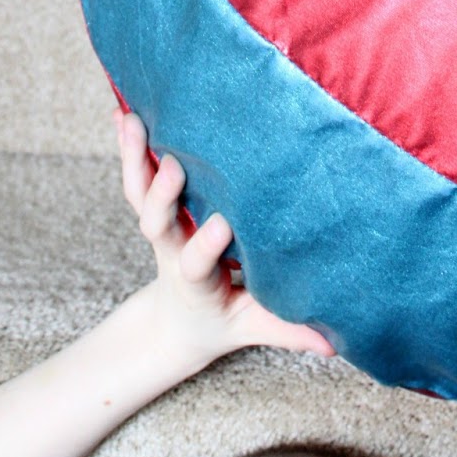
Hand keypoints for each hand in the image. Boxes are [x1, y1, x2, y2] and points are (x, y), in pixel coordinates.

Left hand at [116, 108, 334, 374]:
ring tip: (130, 119)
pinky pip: (134, 176)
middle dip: (161, 195)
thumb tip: (334, 344)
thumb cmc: (219, 321)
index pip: (196, 263)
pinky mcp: (153, 208)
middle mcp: (171, 251)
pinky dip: (128, 146)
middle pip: (156, 223)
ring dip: (133, 157)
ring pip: (137, 194)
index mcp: (195, 282)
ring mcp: (160, 227)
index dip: (204, 245)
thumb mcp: (252, 329)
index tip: (222, 224)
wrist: (173, 323)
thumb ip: (288, 330)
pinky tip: (121, 111)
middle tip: (172, 164)